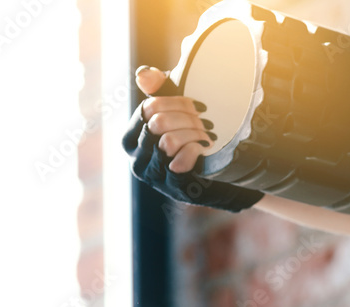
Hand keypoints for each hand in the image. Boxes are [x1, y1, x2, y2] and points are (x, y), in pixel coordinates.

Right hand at [121, 65, 262, 211]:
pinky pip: (180, 162)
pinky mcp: (173, 188)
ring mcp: (153, 176)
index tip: (196, 106)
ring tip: (207, 135)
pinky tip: (205, 147)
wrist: (217, 173)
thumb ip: (159, 87)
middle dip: (187, 118)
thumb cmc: (191, 137)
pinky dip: (195, 150)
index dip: (174, 103)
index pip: (147, 109)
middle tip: (205, 122)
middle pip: (158, 123)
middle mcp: (137, 158)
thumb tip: (143, 75)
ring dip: (193, 134)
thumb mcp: (175, 108)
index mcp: (131, 138)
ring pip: (168, 141)